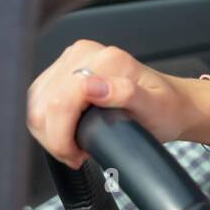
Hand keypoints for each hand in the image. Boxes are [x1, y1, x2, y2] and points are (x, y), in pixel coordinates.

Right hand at [26, 39, 197, 169]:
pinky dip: (48, 122)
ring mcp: (72, 59)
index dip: (61, 137)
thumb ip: (126, 94)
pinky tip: (67, 132)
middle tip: (76, 155)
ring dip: (48, 131)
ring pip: (35, 102)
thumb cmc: (167, 109)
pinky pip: (39, 99)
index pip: (59, 101)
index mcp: (106, 60)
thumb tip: (90, 87)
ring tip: (73, 145)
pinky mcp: (64, 68)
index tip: (77, 156)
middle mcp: (85, 53)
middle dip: (54, 137)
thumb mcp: (155, 108)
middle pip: (42, 103)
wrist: (173, 104)